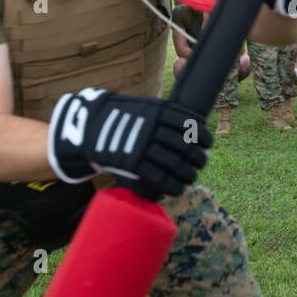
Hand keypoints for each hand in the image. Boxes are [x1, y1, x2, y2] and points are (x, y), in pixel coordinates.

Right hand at [48, 88, 212, 198]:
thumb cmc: (121, 117)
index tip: (208, 143)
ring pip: (175, 164)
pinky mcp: (132, 163)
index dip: (203, 136)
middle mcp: (152, 128)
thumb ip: (165, 115)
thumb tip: (192, 125)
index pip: (190, 124)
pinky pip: (159, 178)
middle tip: (201, 162)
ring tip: (191, 178)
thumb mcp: (143, 107)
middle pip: (185, 146)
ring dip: (188, 174)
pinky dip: (172, 186)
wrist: (88, 127)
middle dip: (198, 157)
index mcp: (157, 111)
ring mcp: (142, 146)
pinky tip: (178, 189)